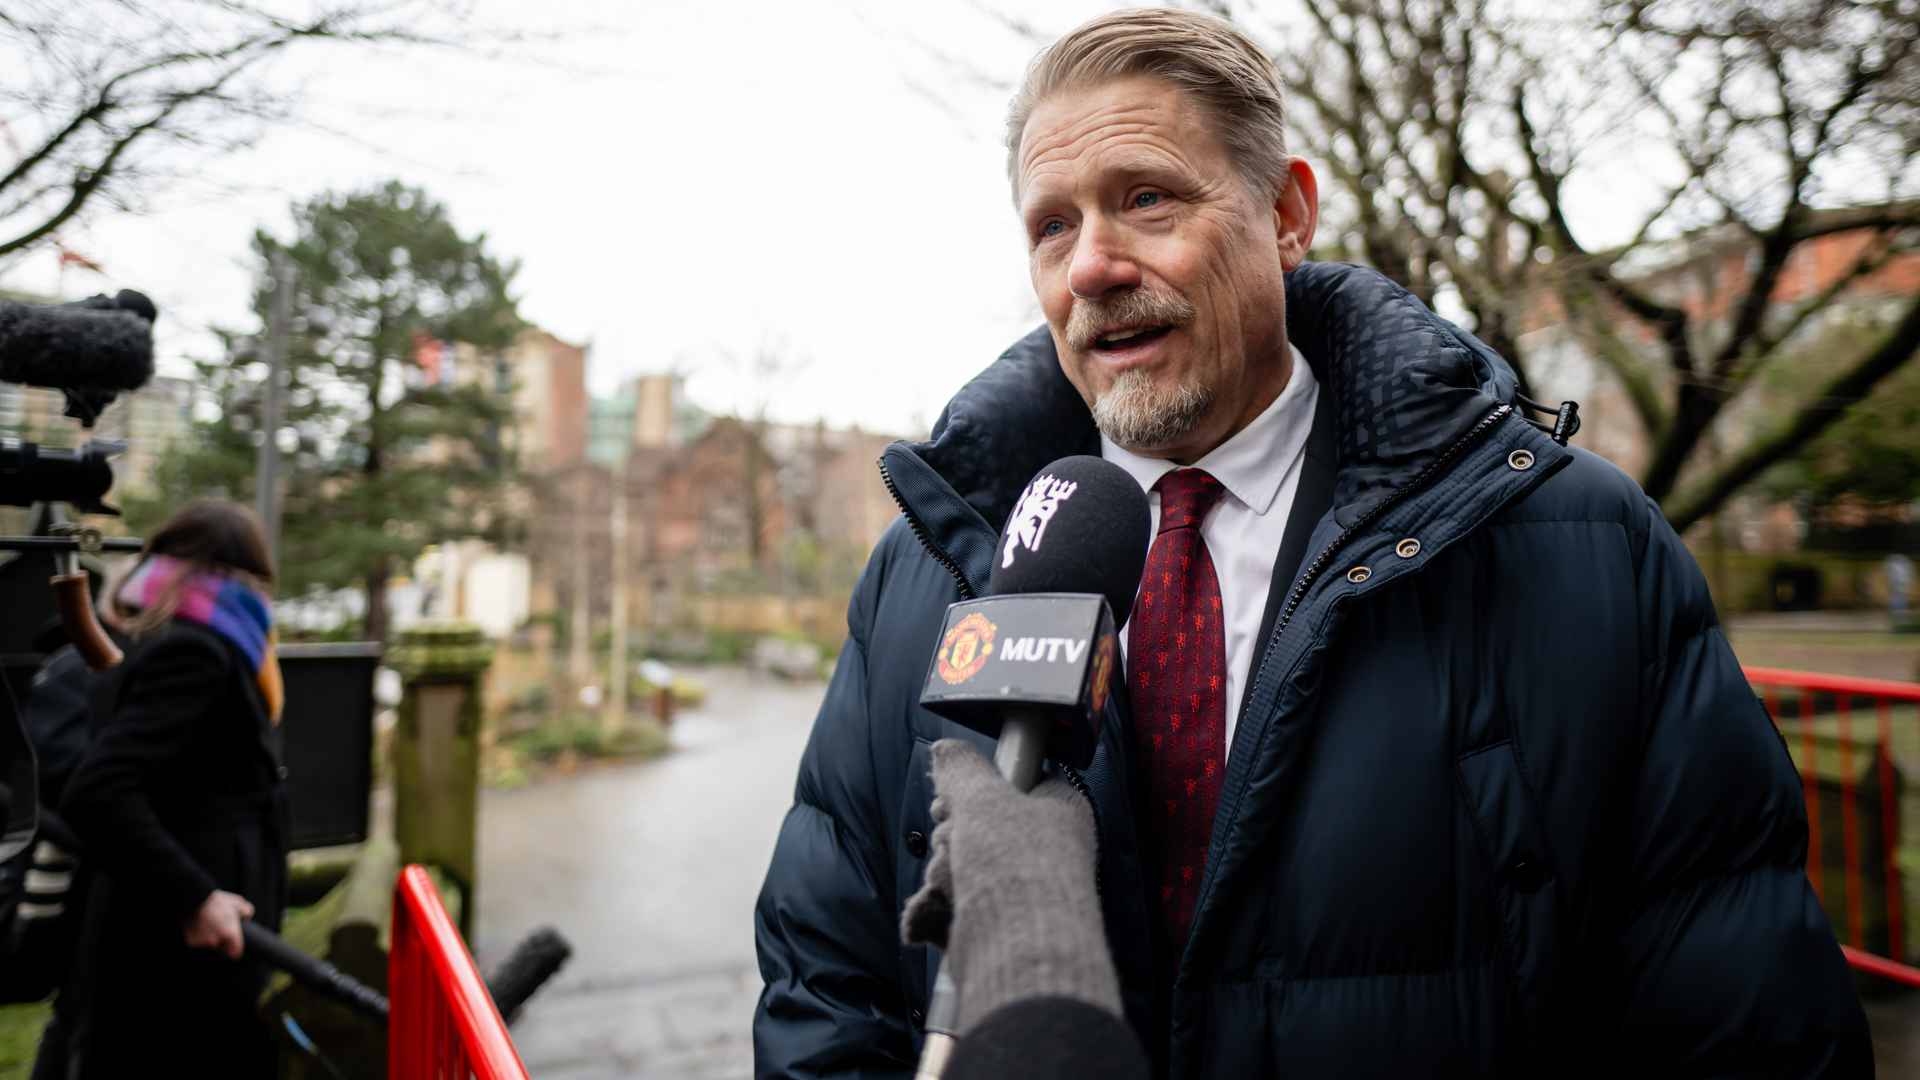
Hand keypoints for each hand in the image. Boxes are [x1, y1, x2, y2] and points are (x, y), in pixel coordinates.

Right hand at [183, 889, 253, 958]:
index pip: (236, 953)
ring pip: (208, 943)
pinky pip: (197, 941)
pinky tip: (198, 925)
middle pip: (221, 946)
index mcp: (230, 934)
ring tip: (207, 923)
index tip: (233, 946)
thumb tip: (247, 917)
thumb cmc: (217, 901)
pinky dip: (198, 935)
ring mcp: (203, 942)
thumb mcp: (237, 902)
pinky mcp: (191, 941)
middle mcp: (216, 941)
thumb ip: (246, 911)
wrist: (194, 898)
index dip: (235, 949)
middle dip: (220, 939)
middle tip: (218, 926)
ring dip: (208, 937)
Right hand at [901, 739, 1118, 1030]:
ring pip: (964, 862)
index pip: (1022, 780)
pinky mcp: (1000, 923)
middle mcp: (1049, 849)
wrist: (1016, 949)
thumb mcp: (983, 798)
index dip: (983, 782)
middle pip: (983, 822)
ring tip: (951, 880)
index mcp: (1061, 810)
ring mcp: (1024, 888)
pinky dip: (940, 905)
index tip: (954, 793)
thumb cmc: (1014, 863)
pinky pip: (958, 900)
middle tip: (952, 838)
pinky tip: (933, 909)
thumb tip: (946, 748)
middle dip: (954, 832)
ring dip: (944, 870)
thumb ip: (961, 769)